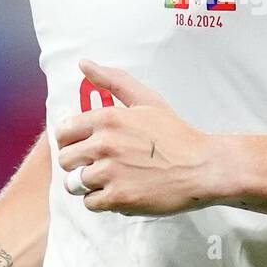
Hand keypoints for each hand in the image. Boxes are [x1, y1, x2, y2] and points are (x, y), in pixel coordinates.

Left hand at [55, 58, 215, 215]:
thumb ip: (113, 81)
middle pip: (65, 159)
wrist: (203, 168)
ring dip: (89, 184)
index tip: (85, 145)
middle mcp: (105, 144)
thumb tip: (83, 64)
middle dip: (78, 163)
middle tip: (100, 164)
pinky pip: (90, 203)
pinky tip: (121, 191)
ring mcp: (110, 173)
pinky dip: (102, 201)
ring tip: (111, 179)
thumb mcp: (147, 100)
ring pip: (74, 183)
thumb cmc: (176, 135)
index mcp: (108, 118)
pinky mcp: (118, 198)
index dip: (71, 140)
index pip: (63, 131)